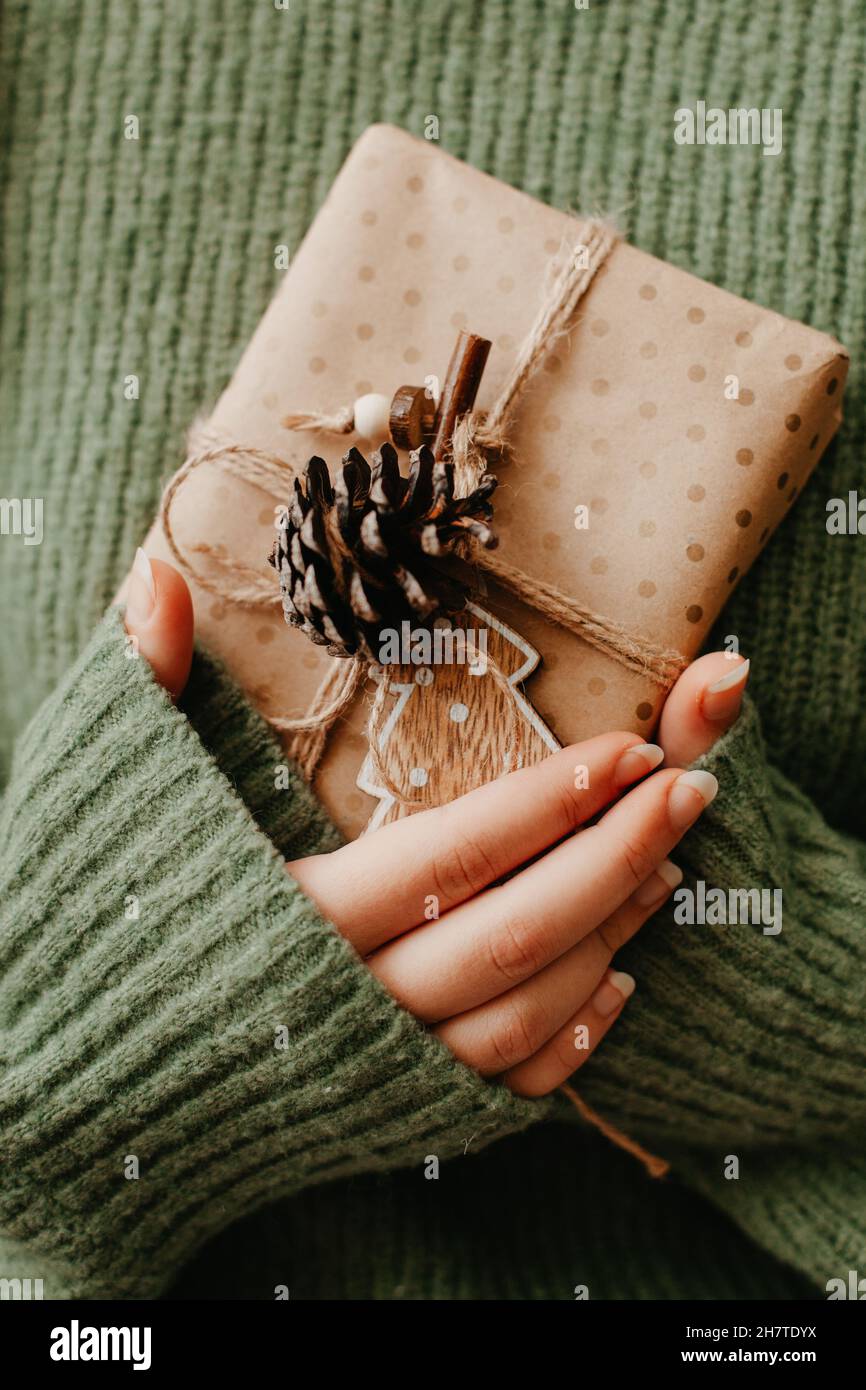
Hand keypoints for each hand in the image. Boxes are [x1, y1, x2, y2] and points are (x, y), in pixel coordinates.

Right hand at [123, 552, 748, 1094]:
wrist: (77, 1091)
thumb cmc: (99, 923)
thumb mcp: (120, 797)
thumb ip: (150, 689)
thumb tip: (154, 578)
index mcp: (291, 916)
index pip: (448, 852)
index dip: (548, 801)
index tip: (626, 751)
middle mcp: (345, 1003)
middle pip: (510, 934)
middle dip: (613, 860)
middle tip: (688, 793)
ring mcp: (374, 1070)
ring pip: (520, 1016)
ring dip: (609, 941)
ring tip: (669, 868)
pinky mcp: (390, 1118)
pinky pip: (499, 1094)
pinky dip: (570, 1045)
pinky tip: (618, 985)